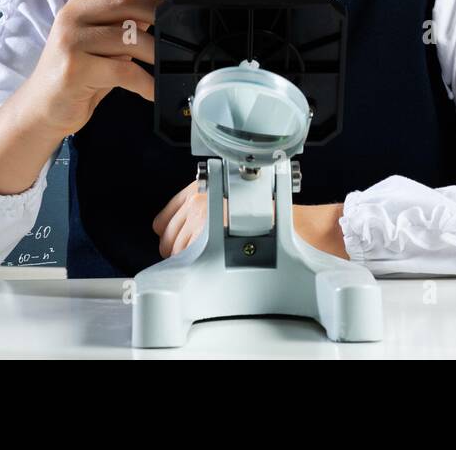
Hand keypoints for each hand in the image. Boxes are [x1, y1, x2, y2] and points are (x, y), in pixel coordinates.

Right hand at [27, 0, 181, 136]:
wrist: (42, 107)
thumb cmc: (77, 69)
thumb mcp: (101, 34)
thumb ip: (127, 11)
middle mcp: (73, 13)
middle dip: (161, 14)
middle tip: (180, 32)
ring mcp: (71, 40)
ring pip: (129, 36)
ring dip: (157, 53)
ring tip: (170, 65)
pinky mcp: (75, 69)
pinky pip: (124, 72)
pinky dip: (146, 83)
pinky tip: (154, 91)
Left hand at [153, 180, 349, 259]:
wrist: (292, 226)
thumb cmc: (271, 215)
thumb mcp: (232, 200)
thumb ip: (206, 210)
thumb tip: (184, 234)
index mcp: (200, 189)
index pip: (164, 219)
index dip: (171, 234)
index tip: (180, 242)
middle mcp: (196, 201)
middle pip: (167, 239)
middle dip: (180, 249)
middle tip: (201, 256)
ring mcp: (199, 220)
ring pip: (175, 252)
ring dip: (189, 259)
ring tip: (211, 260)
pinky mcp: (206, 239)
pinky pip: (186, 260)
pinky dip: (194, 267)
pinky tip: (210, 265)